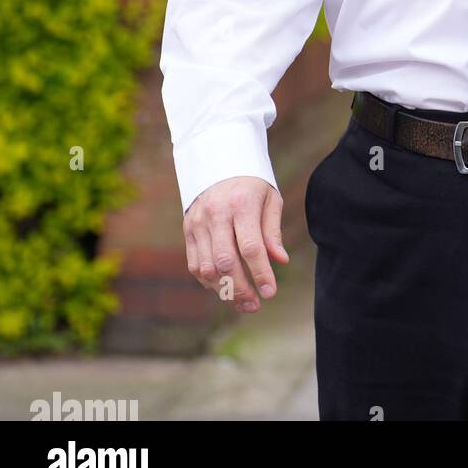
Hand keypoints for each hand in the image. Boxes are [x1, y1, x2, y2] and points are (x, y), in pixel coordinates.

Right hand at [184, 176, 288, 313]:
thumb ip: (272, 231)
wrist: (219, 163)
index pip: (251, 247)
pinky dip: (209, 282)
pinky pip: (195, 264)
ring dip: (224, 290)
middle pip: (226, 261)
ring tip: (243, 303)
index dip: (261, 273)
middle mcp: (216, 214)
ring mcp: (198, 222)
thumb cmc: (251, 185)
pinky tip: (224, 289)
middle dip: (241, 288)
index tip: (271, 292)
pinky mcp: (188, 230)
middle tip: (255, 304)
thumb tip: (280, 261)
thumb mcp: (270, 200)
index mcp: (241, 204)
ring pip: (207, 267)